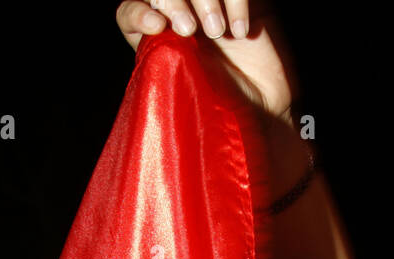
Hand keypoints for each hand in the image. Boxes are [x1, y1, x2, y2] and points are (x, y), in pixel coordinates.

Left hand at [116, 2, 293, 121]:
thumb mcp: (183, 87)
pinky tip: (241, 30)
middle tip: (189, 29)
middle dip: (173, 1)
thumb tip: (150, 26)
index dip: (137, 13)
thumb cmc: (221, 106)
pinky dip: (237, 2)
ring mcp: (209, 4)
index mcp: (157, 40)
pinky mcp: (239, 0)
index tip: (155, 26)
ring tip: (219, 32)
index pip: (130, 13)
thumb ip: (160, 61)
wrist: (263, 111)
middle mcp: (179, 16)